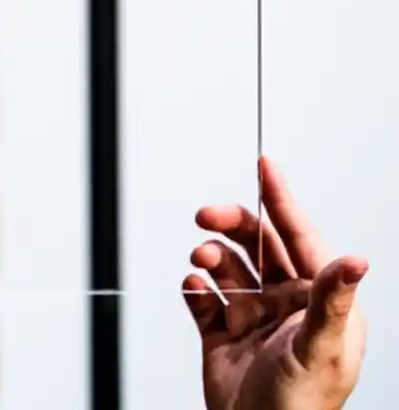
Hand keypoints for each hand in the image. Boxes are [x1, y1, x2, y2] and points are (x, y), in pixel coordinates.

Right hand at [185, 157, 366, 409]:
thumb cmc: (300, 406)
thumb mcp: (321, 348)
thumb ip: (332, 300)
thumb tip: (356, 260)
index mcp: (318, 300)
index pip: (300, 236)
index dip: (281, 198)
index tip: (266, 165)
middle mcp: (286, 302)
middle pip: (256, 245)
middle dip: (231, 224)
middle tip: (207, 214)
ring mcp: (253, 317)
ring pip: (227, 267)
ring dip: (211, 257)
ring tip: (201, 261)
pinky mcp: (221, 335)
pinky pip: (203, 299)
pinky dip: (194, 288)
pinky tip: (195, 288)